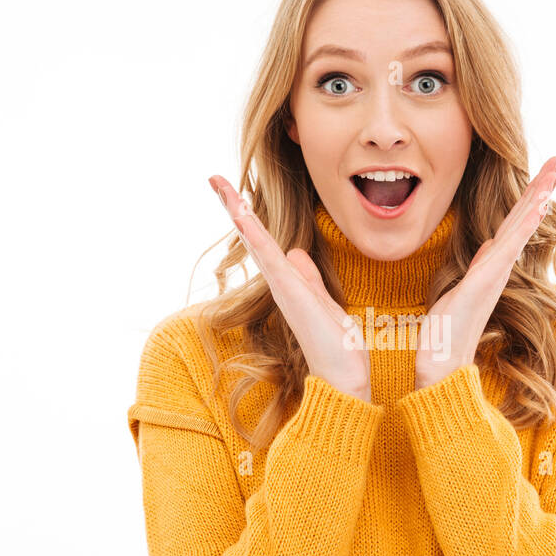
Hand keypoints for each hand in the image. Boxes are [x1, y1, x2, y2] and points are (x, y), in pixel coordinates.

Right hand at [209, 175, 372, 401]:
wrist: (341, 377)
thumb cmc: (335, 345)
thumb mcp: (324, 301)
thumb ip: (309, 277)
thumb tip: (296, 253)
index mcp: (288, 282)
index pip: (265, 242)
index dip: (249, 217)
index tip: (235, 191)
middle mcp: (280, 284)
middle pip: (252, 237)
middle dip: (233, 207)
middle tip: (213, 178)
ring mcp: (284, 288)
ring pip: (257, 243)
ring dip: (239, 213)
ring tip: (220, 186)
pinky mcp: (292, 294)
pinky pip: (271, 260)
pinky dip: (256, 238)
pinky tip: (244, 218)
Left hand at [413, 156, 555, 389]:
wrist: (442, 362)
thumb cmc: (448, 331)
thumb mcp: (459, 287)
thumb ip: (478, 266)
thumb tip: (488, 247)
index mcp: (491, 266)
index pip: (513, 225)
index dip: (529, 198)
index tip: (544, 174)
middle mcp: (498, 268)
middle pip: (523, 219)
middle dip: (541, 188)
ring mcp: (494, 274)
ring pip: (520, 228)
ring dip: (538, 199)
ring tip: (554, 173)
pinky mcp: (484, 282)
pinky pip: (508, 248)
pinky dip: (524, 226)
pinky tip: (537, 207)